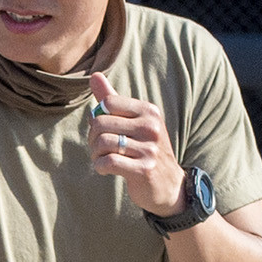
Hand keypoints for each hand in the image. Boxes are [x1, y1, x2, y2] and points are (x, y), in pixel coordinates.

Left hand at [84, 72, 186, 216]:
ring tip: (101, 159)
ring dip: (95, 154)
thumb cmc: (146, 150)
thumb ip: (113, 100)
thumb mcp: (134, 122)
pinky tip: (104, 169)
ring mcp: (149, 148)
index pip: (109, 103)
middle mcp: (152, 127)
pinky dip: (100, 166)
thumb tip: (94, 75)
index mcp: (149, 112)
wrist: (169, 185)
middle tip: (98, 148)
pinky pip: (109, 162)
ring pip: (103, 143)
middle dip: (92, 138)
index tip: (101, 130)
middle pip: (101, 123)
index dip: (97, 117)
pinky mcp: (144, 169)